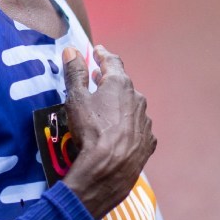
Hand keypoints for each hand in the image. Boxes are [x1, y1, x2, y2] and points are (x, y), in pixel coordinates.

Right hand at [59, 45, 155, 217]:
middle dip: (110, 80)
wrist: (109, 169)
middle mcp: (137, 98)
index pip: (112, 61)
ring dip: (120, 105)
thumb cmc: (90, 131)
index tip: (97, 51)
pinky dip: (129, 127)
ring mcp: (145, 121)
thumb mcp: (76, 99)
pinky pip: (138, 128)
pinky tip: (120, 134)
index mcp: (119, 84)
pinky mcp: (148, 141)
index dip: (102, 55)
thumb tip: (71, 50)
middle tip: (98, 78)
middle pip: (123, 84)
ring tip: (108, 109)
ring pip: (132, 107)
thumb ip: (75, 73)